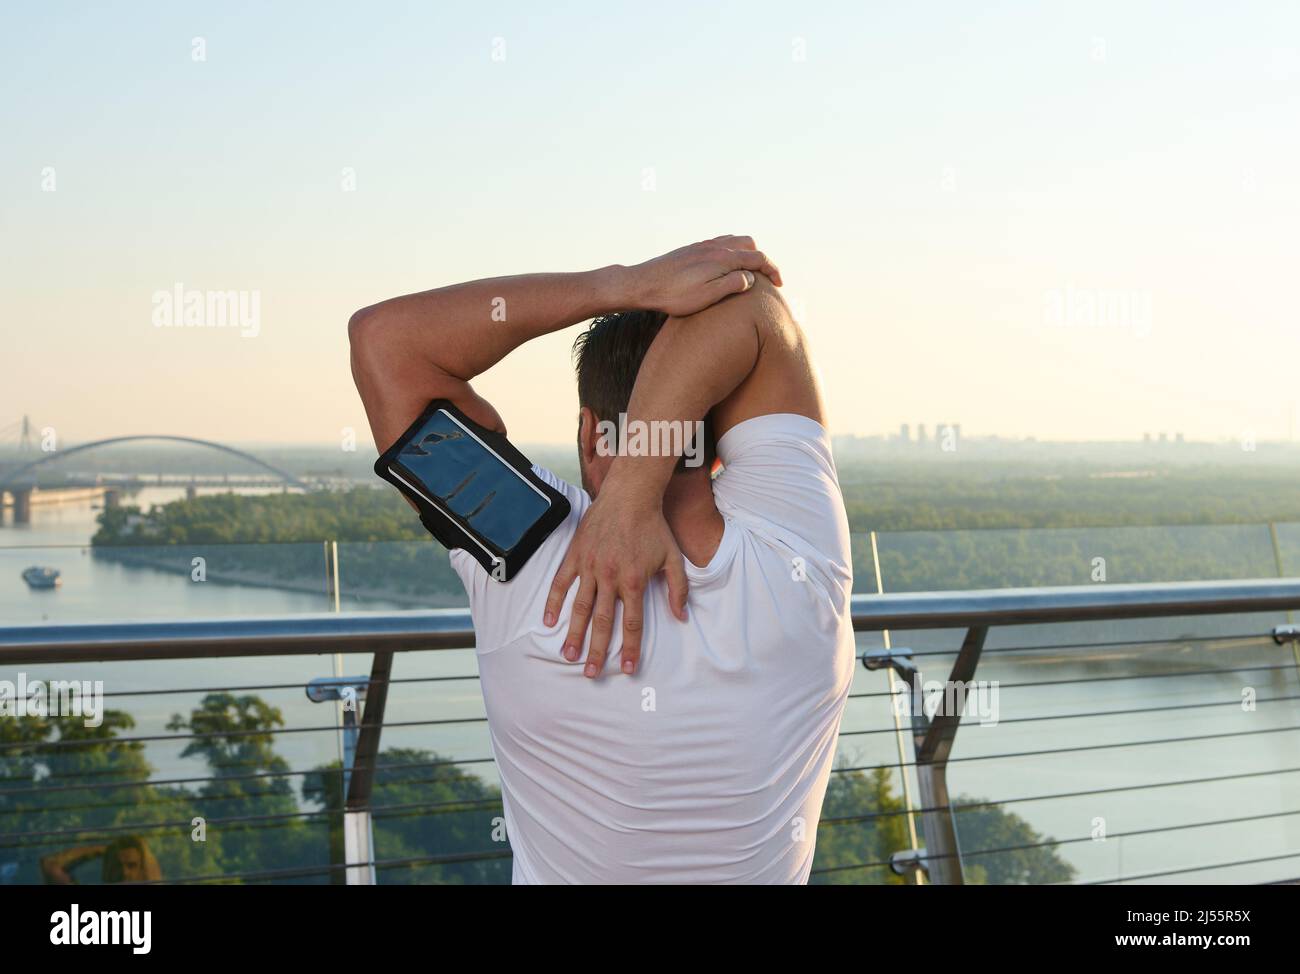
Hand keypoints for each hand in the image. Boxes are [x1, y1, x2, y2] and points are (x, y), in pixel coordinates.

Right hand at [543, 475, 689, 677]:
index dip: (629, 649)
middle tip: (591, 673)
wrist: (630, 496)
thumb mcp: (673, 558)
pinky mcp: (576, 555)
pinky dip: (554, 602)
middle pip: (603, 622)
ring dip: (573, 633)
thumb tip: (681, 617)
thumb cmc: (654, 527)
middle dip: (597, 651)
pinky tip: (549, 620)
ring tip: (568, 655)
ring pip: (580, 607)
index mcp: (634, 581)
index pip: (632, 624)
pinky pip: (561, 583)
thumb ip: (678, 589)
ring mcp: (590, 567)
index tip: (626, 669)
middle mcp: (610, 578)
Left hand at [627, 234, 781, 316]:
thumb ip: (732, 284)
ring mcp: (703, 246)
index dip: (773, 270)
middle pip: (749, 244)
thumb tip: (751, 278)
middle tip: (767, 277)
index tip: (779, 284)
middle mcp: (715, 247)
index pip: (758, 259)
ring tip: (750, 271)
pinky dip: (732, 251)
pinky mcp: (692, 249)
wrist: (643, 284)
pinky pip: (720, 243)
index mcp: (723, 258)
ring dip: (747, 253)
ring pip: (734, 241)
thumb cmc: (674, 296)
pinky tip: (726, 266)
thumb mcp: (707, 296)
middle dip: (762, 259)